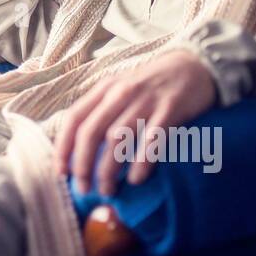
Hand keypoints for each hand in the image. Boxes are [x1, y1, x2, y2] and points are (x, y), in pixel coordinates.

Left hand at [52, 49, 217, 196]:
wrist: (194, 66)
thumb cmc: (152, 86)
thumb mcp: (120, 89)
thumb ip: (100, 111)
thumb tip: (78, 149)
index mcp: (104, 89)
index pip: (74, 118)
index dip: (63, 147)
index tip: (61, 173)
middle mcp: (121, 93)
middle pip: (92, 131)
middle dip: (83, 165)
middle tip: (84, 190)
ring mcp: (146, 101)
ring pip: (118, 138)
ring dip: (109, 168)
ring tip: (108, 190)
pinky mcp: (171, 109)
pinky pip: (152, 138)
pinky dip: (141, 161)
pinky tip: (136, 179)